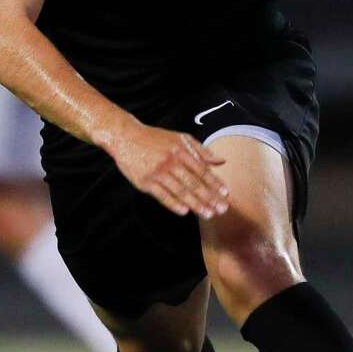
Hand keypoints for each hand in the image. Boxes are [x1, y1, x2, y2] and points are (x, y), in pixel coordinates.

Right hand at [111, 122, 229, 219]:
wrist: (126, 137)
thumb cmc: (156, 139)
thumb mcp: (180, 138)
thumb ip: (201, 150)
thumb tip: (221, 161)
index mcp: (180, 151)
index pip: (201, 170)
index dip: (214, 183)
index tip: (225, 194)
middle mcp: (170, 162)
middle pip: (193, 183)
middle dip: (209, 197)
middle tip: (221, 209)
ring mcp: (157, 173)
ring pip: (180, 191)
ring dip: (195, 204)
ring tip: (208, 213)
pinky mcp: (145, 182)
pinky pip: (162, 196)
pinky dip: (173, 204)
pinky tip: (185, 211)